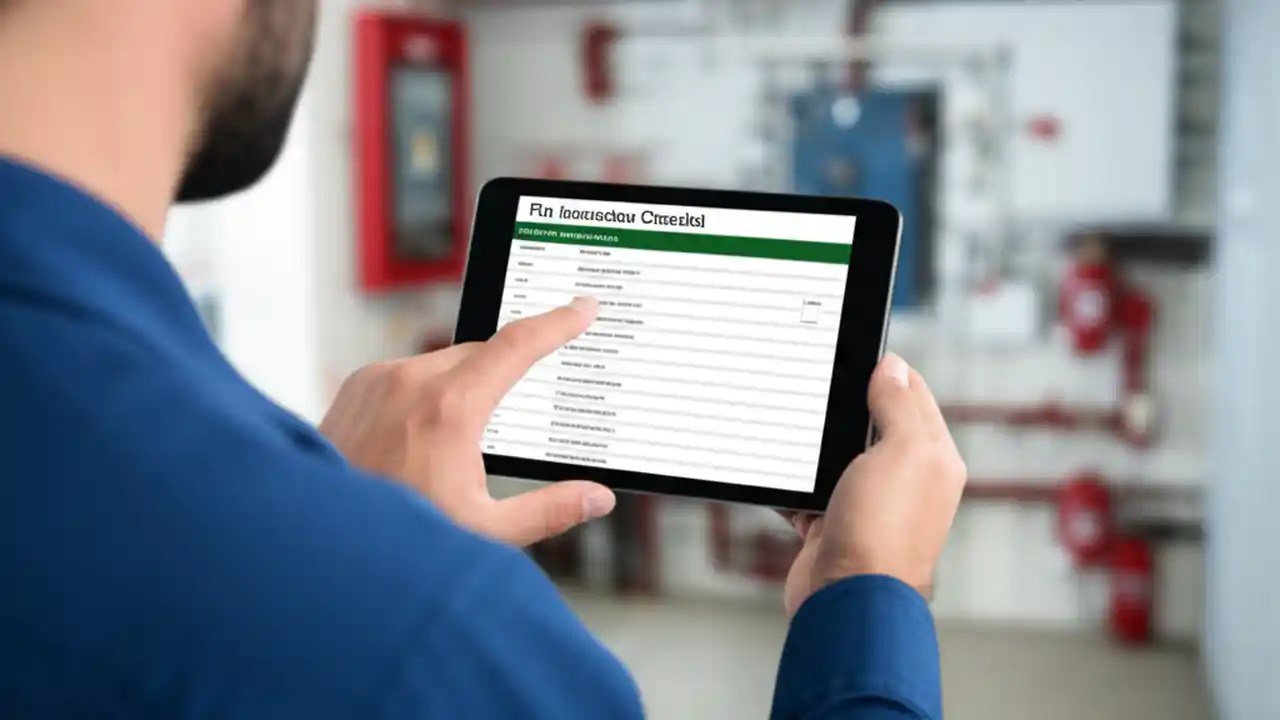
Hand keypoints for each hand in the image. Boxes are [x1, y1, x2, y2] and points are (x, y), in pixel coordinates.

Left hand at [319, 297, 616, 546]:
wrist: (316, 544)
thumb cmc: (398, 539)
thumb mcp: (484, 531)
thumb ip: (549, 511)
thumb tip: (598, 498)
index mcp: (450, 408)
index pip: (518, 346)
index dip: (558, 323)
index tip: (583, 308)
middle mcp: (411, 381)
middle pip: (482, 356)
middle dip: (507, 376)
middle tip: (513, 419)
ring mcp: (378, 380)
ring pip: (443, 365)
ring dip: (463, 388)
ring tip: (453, 448)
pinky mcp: (356, 387)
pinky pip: (407, 375)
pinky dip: (425, 395)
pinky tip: (419, 441)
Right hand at [783, 353, 966, 615]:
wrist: (846, 600)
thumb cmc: (882, 531)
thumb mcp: (901, 451)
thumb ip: (899, 406)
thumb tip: (893, 366)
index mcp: (933, 459)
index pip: (914, 396)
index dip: (887, 371)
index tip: (856, 351)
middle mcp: (904, 482)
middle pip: (873, 424)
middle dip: (847, 403)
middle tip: (818, 380)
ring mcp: (867, 506)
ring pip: (837, 458)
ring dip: (816, 444)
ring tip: (793, 421)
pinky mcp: (831, 526)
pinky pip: (807, 492)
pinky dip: (792, 483)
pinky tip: (775, 469)